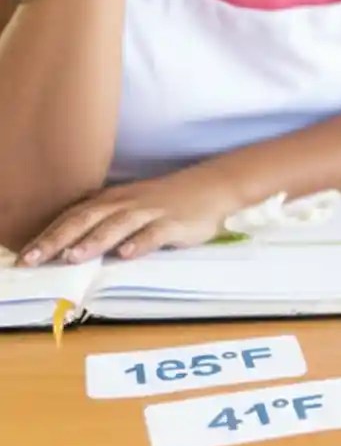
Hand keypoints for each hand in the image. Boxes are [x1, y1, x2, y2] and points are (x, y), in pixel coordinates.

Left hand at [19, 168, 245, 265]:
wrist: (211, 186)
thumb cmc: (166, 201)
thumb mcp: (131, 206)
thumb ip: (104, 222)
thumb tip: (71, 245)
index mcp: (112, 201)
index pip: (72, 217)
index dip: (47, 235)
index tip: (23, 256)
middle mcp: (126, 204)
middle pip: (86, 220)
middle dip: (58, 240)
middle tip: (34, 259)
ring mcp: (151, 213)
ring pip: (117, 226)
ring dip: (94, 241)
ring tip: (73, 256)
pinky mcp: (175, 224)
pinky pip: (155, 233)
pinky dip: (139, 243)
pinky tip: (126, 255)